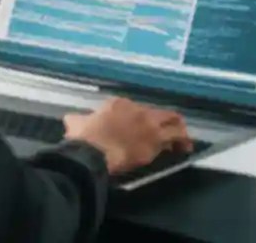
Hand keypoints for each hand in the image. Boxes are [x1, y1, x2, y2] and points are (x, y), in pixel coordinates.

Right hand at [63, 97, 192, 174]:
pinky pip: (174, 140)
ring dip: (181, 132)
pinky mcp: (154, 143)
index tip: (145, 127)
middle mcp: (139, 111)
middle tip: (174, 130)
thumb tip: (70, 119)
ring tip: (185, 142)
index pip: (139, 108)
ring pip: (174, 123)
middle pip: (163, 112)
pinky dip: (181, 143)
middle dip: (171, 121)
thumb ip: (77, 119)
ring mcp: (149, 126)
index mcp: (120, 104)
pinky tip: (183, 150)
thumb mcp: (77, 122)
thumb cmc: (84, 137)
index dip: (144, 118)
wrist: (93, 151)